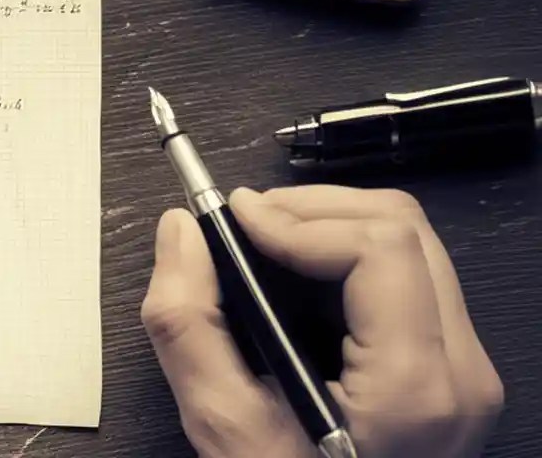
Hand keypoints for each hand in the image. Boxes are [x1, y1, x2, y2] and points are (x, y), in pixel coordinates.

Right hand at [141, 185, 503, 457]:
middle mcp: (458, 371)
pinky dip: (346, 258)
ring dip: (328, 227)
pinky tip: (295, 279)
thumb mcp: (227, 433)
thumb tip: (180, 238)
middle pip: (400, 228)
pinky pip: (408, 278)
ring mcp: (463, 371)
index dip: (296, 217)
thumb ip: (190, 328)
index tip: (234, 219)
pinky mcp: (451, 372)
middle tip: (241, 222)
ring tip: (261, 245)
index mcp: (414, 387)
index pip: (377, 245)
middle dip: (309, 209)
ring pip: (408, 244)